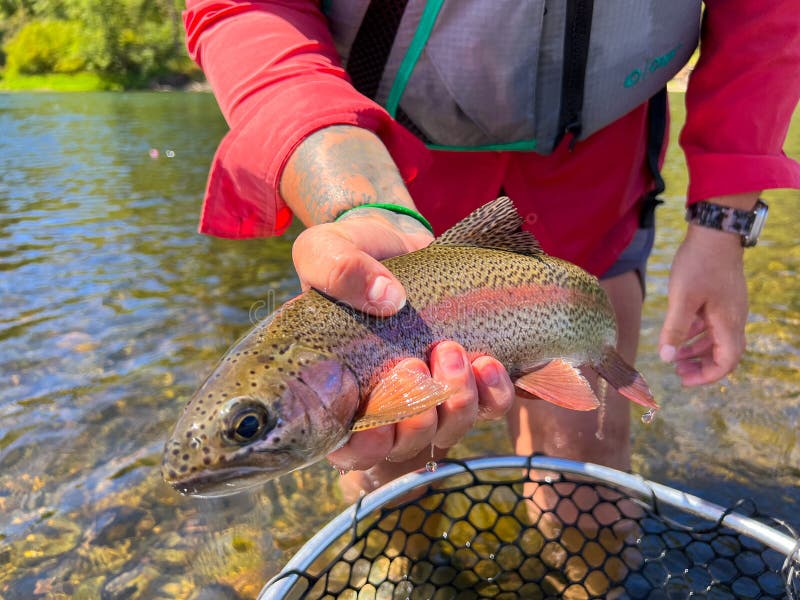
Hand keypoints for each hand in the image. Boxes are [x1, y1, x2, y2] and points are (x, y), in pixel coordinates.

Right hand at [291, 212, 514, 471]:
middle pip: (406, 445)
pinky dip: (493, 392)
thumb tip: (388, 299)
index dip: (368, 446)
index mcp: (340, 390)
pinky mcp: (468, 378)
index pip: (351, 449)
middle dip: (416, 417)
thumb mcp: (325, 248)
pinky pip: (491, 406)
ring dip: (456, 400)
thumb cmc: (352, 252)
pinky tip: (488, 362)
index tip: (381, 415)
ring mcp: (431, 393)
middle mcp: (386, 403)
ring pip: (450, 429)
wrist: (397, 241)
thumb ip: (338, 270)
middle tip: (413, 366)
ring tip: (451, 351)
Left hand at [659, 224, 747, 385]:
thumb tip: (667, 357)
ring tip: (675, 356)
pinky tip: (680, 332)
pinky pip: (713, 323)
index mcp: (728, 322)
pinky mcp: (722, 297)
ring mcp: (729, 307)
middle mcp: (734, 318)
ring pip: (717, 338)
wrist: (715, 232)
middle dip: (701, 366)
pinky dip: (698, 332)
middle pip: (724, 353)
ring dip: (697, 350)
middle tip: (678, 371)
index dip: (707, 375)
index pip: (727, 362)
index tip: (684, 379)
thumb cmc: (699, 263)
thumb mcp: (681, 298)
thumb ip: (674, 329)